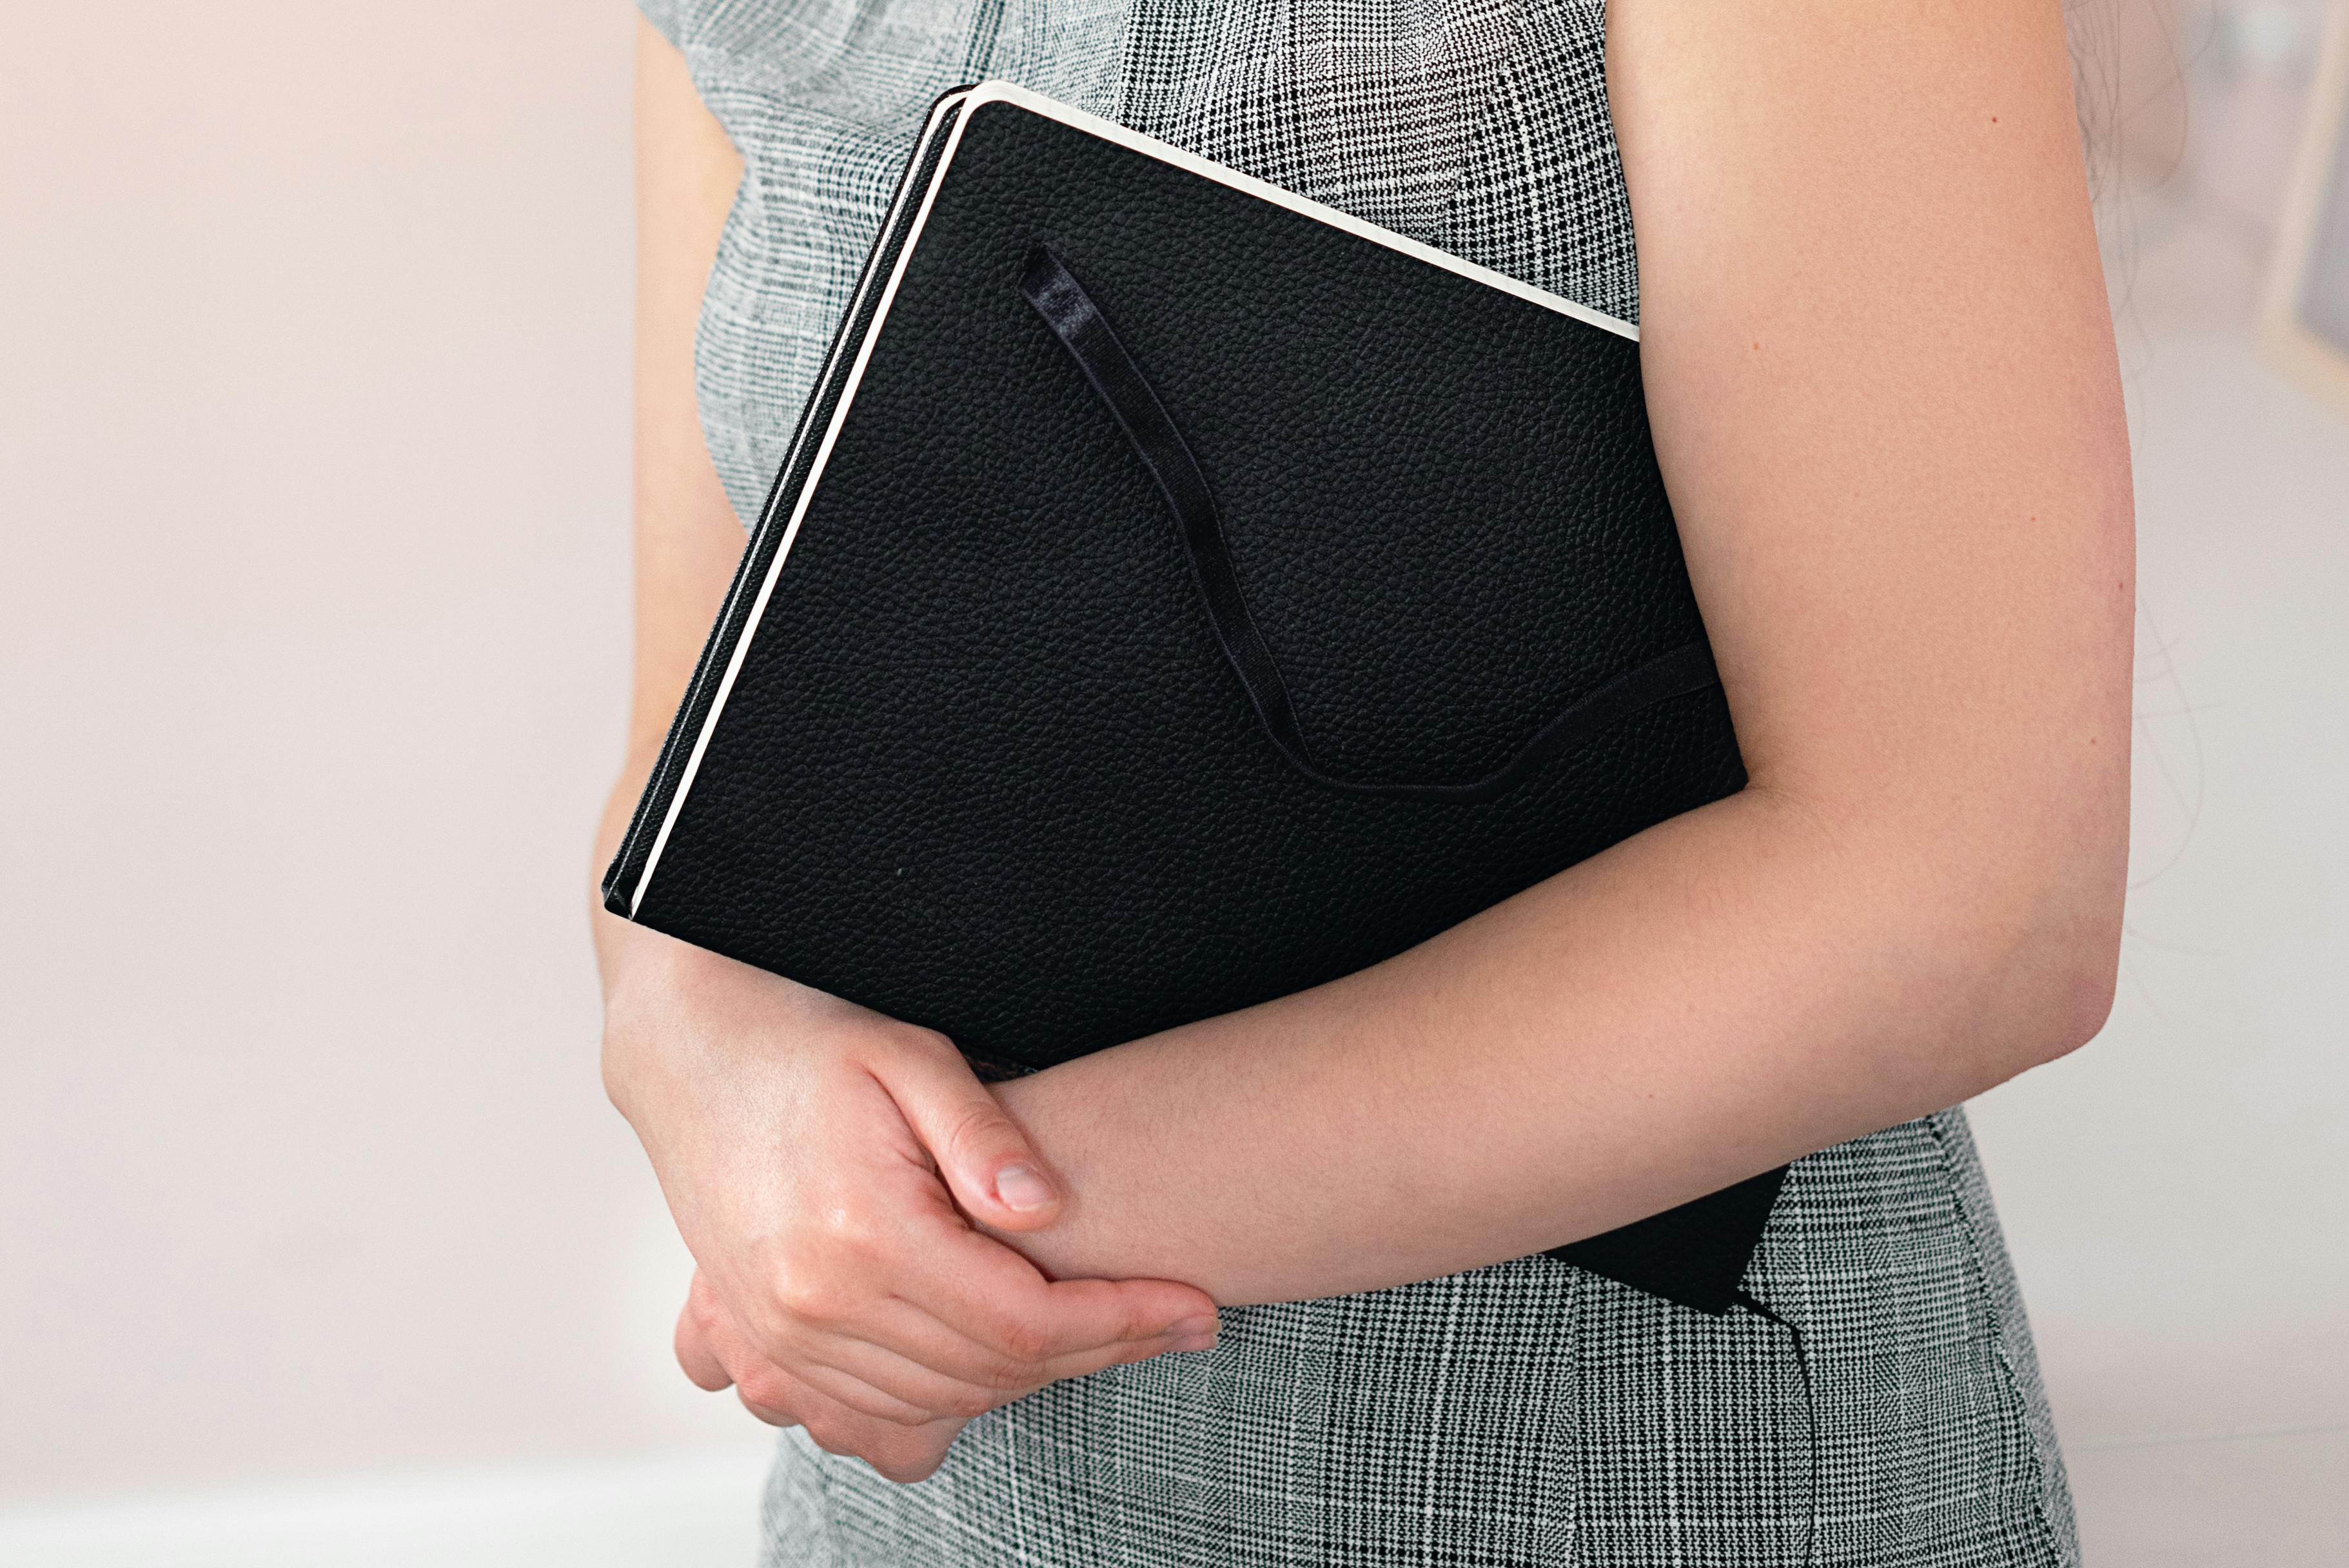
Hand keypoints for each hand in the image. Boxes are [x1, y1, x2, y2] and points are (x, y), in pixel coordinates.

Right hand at [600, 932, 1220, 1473]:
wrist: (693, 1053)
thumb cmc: (812, 1042)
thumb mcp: (911, 1054)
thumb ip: (985, 1133)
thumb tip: (1047, 1204)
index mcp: (863, 1233)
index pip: (1024, 1323)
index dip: (1122, 1322)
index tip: (1193, 1306)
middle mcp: (813, 1302)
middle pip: (991, 1373)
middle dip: (1100, 1352)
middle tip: (1175, 1319)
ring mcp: (781, 1334)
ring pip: (937, 1404)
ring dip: (1030, 1381)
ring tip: (1106, 1332)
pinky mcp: (763, 1343)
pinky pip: (866, 1416)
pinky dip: (941, 1408)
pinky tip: (996, 1368)